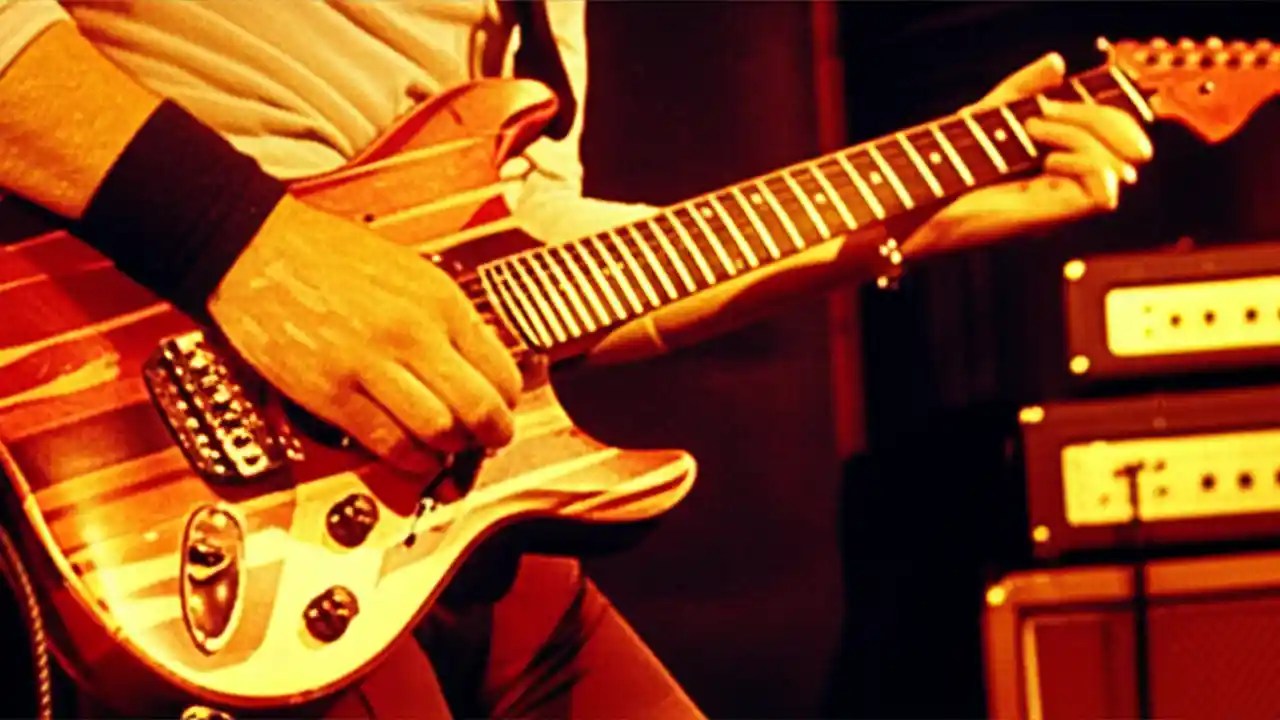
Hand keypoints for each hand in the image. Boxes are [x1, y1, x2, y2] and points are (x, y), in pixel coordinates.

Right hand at [208, 196, 522, 473]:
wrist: (256, 245)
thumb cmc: (327, 254)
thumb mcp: (411, 271)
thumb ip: (445, 317)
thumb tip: (476, 364)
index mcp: (440, 300)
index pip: (503, 372)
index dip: (508, 403)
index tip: (501, 411)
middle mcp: (413, 332)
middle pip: (481, 409)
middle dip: (493, 436)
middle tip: (488, 442)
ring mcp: (372, 364)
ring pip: (440, 432)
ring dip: (450, 450)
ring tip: (446, 447)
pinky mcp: (331, 392)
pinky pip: (388, 443)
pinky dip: (409, 460)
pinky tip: (412, 455)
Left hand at [902, 53, 1154, 257]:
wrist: (921, 196)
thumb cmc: (946, 162)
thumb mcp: (990, 115)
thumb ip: (1024, 89)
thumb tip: (1058, 63)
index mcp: (1062, 158)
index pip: (1118, 134)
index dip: (1109, 111)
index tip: (1058, 99)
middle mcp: (1069, 183)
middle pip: (1129, 147)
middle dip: (1098, 117)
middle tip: (1045, 110)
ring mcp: (1064, 202)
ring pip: (1119, 167)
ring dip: (1082, 135)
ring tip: (1033, 130)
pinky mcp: (1054, 217)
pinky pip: (1104, 193)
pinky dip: (1083, 165)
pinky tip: (1046, 158)